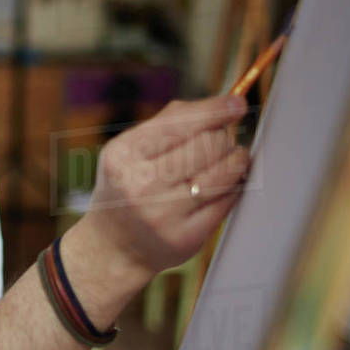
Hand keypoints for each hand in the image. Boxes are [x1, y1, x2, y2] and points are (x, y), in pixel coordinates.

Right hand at [82, 95, 250, 281]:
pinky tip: (226, 183)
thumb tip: (224, 103)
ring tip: (233, 158)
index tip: (237, 103)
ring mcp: (162, 213)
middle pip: (207, 145)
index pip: (179, 124)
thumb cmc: (127, 186)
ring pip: (223, 172)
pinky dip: (233, 187)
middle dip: (223, 137)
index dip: (214, 111)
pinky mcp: (185, 237)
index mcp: (123, 155)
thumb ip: (169, 122)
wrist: (112, 245)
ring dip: (236, 160)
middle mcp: (139, 184)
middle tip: (221, 140)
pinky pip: (227, 201)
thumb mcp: (129, 150)